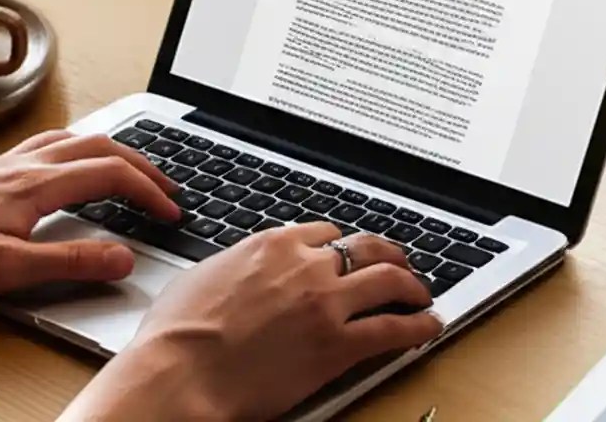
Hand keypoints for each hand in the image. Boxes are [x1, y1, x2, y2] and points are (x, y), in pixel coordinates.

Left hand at [0, 130, 179, 298]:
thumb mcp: (10, 270)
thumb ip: (72, 261)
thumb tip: (124, 257)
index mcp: (38, 184)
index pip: (113, 175)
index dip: (150, 192)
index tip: (171, 212)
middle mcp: (27, 164)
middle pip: (103, 147)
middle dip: (145, 165)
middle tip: (169, 187)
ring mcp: (9, 163)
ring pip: (78, 139)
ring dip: (116, 151)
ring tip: (136, 170)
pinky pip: (50, 143)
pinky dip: (81, 148)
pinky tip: (76, 163)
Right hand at [62, 223, 443, 420]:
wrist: (181, 372)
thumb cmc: (177, 332)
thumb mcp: (203, 275)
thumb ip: (236, 265)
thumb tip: (240, 268)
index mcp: (274, 244)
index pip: (326, 233)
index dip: (343, 246)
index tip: (349, 255)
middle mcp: (307, 265)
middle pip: (367, 248)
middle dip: (389, 255)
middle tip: (400, 265)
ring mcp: (327, 303)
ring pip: (389, 280)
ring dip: (412, 285)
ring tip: (422, 294)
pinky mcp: (339, 343)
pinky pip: (393, 328)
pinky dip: (418, 325)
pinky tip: (428, 325)